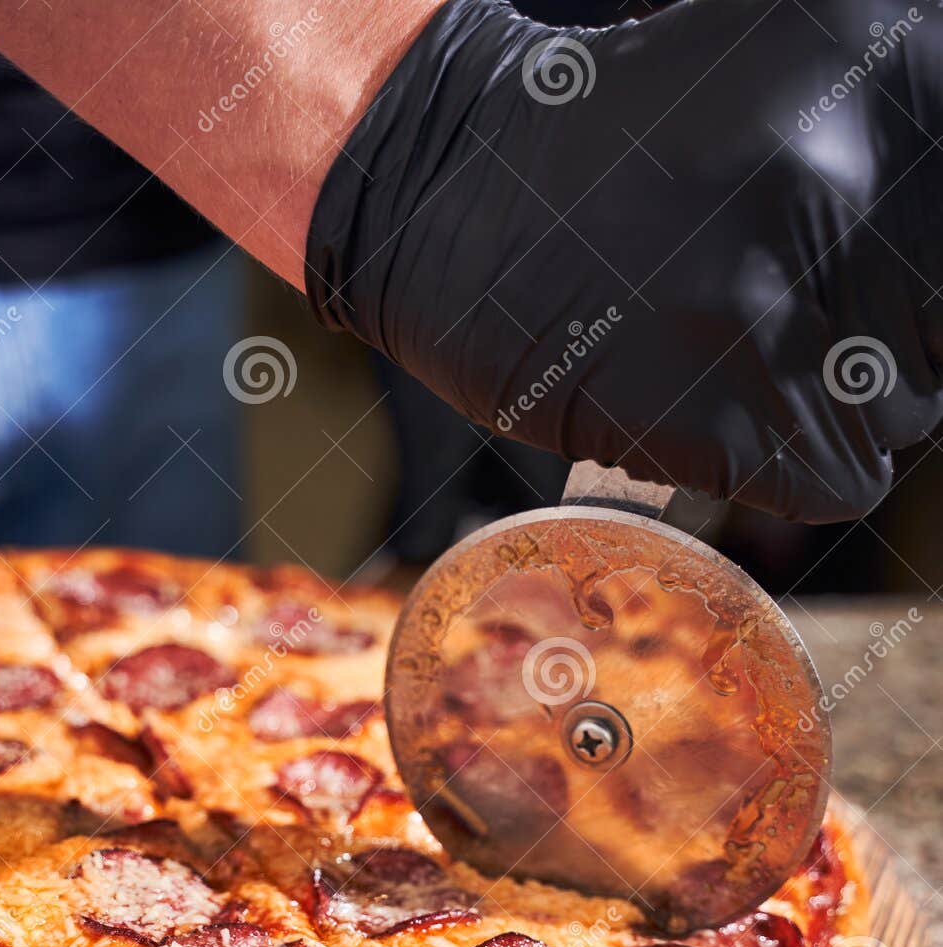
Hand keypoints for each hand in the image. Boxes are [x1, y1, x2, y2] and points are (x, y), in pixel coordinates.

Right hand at [306, 0, 942, 521]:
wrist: (445, 195)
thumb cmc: (601, 145)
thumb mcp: (766, 73)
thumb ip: (871, 146)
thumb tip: (929, 290)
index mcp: (860, 86)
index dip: (911, 301)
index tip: (854, 303)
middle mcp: (831, 187)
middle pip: (936, 340)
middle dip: (871, 351)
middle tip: (778, 329)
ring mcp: (771, 305)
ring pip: (898, 417)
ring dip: (828, 414)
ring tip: (738, 367)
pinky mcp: (719, 408)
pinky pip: (834, 482)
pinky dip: (787, 472)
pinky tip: (719, 420)